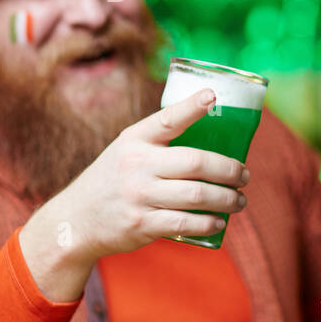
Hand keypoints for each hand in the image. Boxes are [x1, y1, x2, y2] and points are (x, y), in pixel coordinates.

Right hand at [20, 88, 250, 299]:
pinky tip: (220, 221)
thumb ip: (160, 140)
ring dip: (228, 199)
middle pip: (196, 162)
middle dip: (230, 170)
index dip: (191, 107)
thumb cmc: (115, 179)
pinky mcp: (142, 224)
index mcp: (135, 140)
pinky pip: (186, 223)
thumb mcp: (127, 150)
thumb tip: (212, 125)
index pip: (167, 119)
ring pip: (197, 195)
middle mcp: (136, 164)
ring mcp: (139, 195)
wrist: (76, 220)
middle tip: (245, 175)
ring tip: (240, 200)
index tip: (212, 96)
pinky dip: (209, 222)